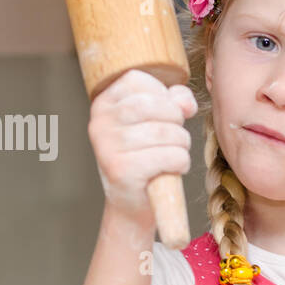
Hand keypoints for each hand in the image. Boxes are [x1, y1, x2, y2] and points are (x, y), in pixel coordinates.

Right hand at [87, 69, 197, 228]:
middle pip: (154, 105)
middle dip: (176, 120)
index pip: (138, 80)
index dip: (162, 94)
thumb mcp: (158, 122)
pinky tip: (174, 169)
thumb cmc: (147, 157)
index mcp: (103, 104)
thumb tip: (185, 102)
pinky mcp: (121, 170)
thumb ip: (174, 101)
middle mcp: (99, 122)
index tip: (167, 114)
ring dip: (182, 145)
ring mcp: (107, 146)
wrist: (133, 204)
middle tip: (177, 138)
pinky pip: (169, 156)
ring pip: (166, 132)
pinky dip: (181, 162)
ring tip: (176, 154)